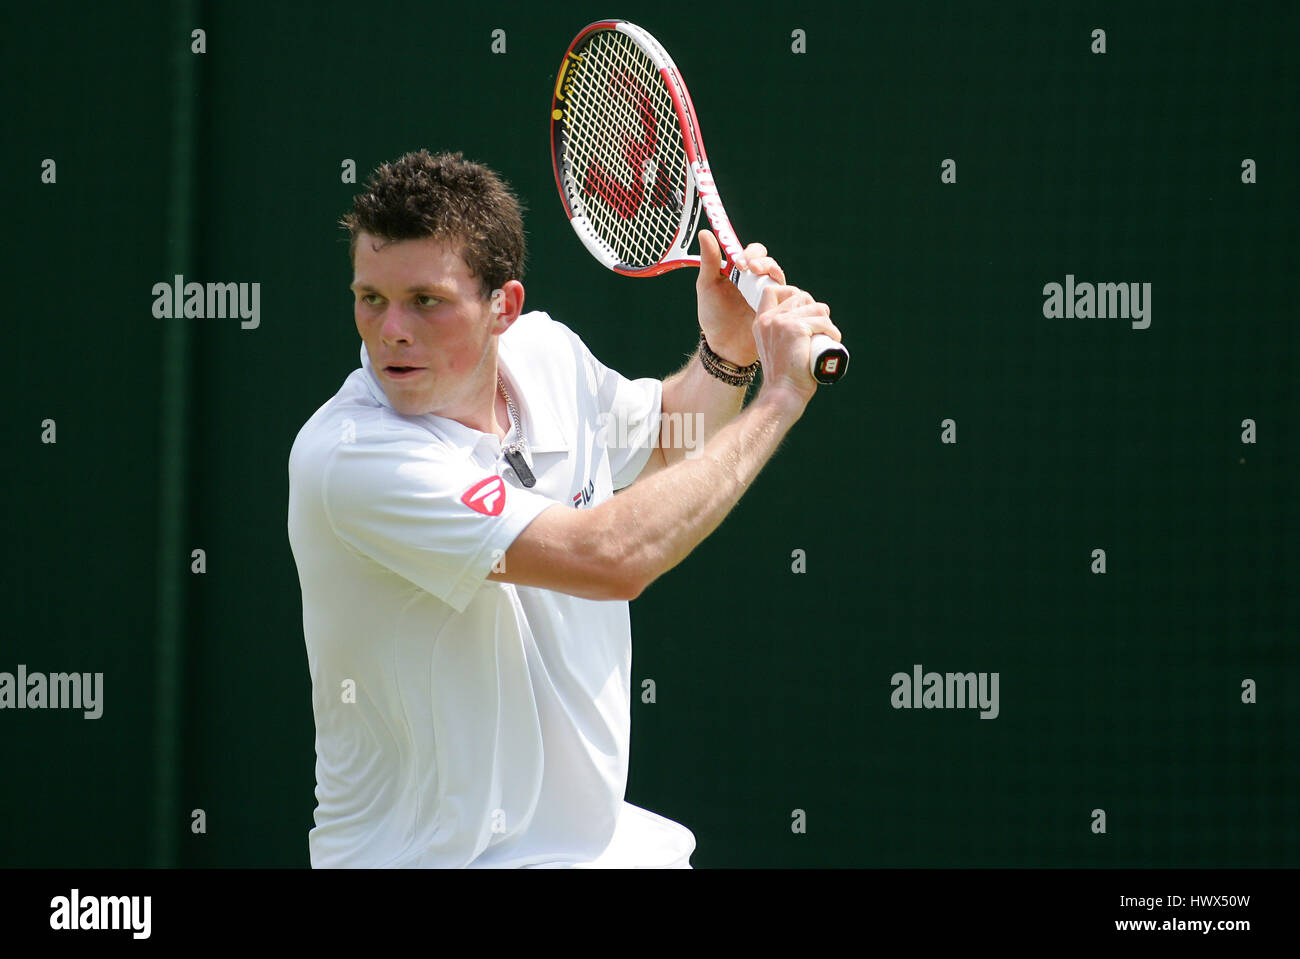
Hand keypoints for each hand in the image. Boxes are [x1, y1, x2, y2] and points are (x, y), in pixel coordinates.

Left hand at [695, 230, 784, 367]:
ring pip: (780, 278)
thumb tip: (705, 233)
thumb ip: (709, 261)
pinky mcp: (778, 309)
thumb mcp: (708, 286)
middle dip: (764, 263)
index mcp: (741, 271)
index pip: (754, 252)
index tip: (740, 263)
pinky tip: (775, 299)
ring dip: (773, 276)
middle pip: (770, 263)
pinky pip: (788, 297)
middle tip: (752, 270)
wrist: (725, 347)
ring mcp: (769, 295)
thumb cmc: (714, 316)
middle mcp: (757, 280)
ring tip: (761, 283)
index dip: (750, 253)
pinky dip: (785, 295)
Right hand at [752, 283, 839, 405]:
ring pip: (815, 307)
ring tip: (828, 336)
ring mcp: (781, 322)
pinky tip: (834, 339)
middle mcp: (769, 319)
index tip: (804, 309)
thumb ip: (780, 333)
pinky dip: (833, 330)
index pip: (772, 291)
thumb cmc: (785, 376)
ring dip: (827, 321)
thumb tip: (803, 318)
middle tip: (821, 327)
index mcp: (761, 322)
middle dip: (815, 308)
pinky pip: (823, 321)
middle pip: (800, 296)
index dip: (791, 293)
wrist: (783, 393)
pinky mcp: (796, 328)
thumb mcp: (776, 347)